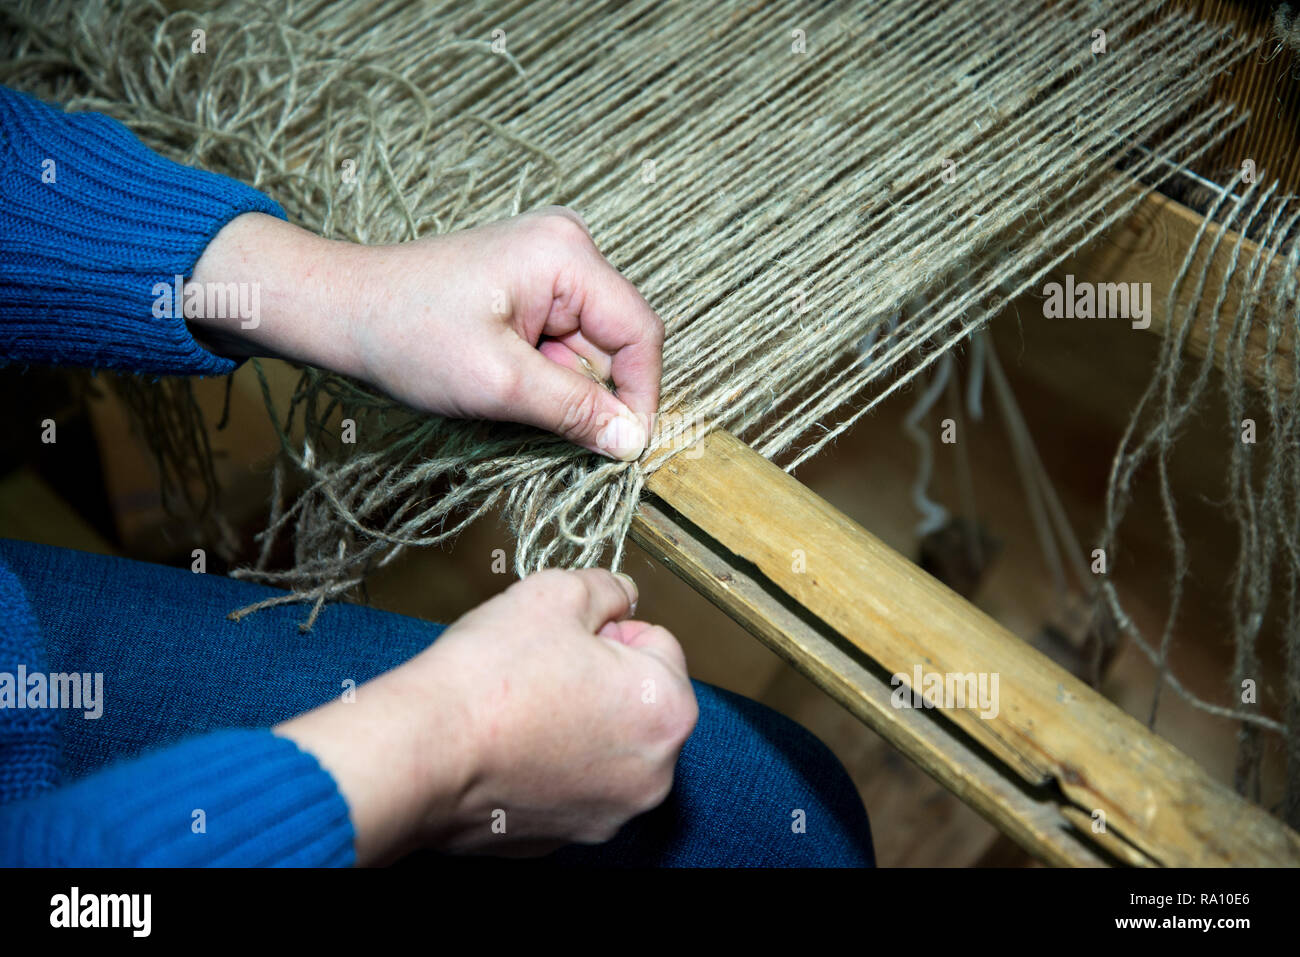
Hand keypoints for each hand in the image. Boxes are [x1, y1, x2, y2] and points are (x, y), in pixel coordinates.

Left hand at [189, 208, 663, 459]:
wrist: (338, 311)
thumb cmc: (407, 335)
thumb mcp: (498, 384)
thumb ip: (574, 411)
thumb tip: (633, 443)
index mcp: (567, 255)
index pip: (639, 333)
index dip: (640, 396)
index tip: (623, 450)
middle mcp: (567, 249)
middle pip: (614, 341)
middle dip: (588, 392)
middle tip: (544, 427)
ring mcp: (547, 266)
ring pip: (587, 350)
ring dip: (559, 388)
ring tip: (505, 397)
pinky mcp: (528, 287)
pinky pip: (560, 344)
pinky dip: (541, 377)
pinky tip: (502, 384)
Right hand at [275, 568, 697, 863]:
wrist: (421, 753)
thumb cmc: (490, 675)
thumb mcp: (556, 593)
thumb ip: (607, 588)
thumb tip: (622, 594)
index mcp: (667, 710)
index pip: (659, 644)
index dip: (608, 629)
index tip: (564, 638)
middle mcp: (653, 774)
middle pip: (636, 701)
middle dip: (599, 679)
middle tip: (541, 668)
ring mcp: (608, 815)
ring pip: (604, 747)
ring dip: (576, 724)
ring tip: (520, 709)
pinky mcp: (562, 839)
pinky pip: (568, 786)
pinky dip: (547, 766)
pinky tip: (507, 748)